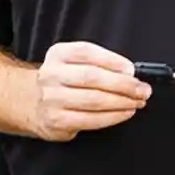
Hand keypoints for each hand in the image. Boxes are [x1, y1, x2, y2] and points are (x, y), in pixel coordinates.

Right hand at [30, 41, 151, 141]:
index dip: (113, 61)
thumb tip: (128, 72)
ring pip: (94, 101)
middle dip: (123, 84)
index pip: (87, 53)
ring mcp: (52, 100)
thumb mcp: (74, 62)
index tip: (132, 69)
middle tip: (142, 89)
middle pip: (92, 78)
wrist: (32, 102)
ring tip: (137, 102)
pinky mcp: (57, 122)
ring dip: (122, 102)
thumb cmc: (63, 80)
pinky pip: (90, 120)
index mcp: (59, 54)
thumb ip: (99, 62)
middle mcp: (52, 75)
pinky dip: (113, 117)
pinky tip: (125, 113)